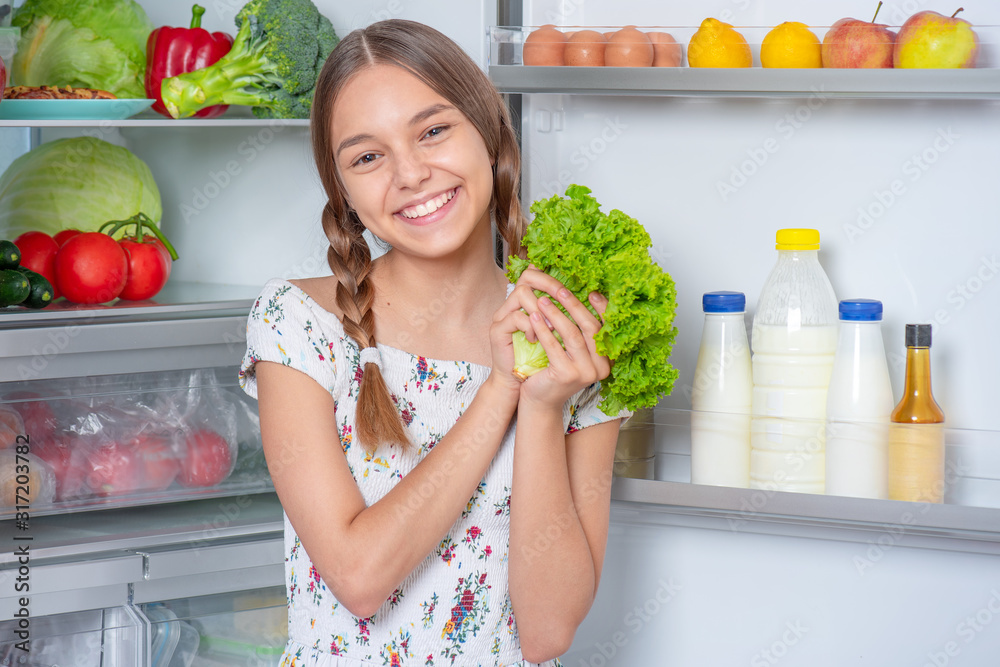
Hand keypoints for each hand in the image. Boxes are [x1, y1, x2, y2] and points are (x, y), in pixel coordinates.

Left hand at [511, 268, 610, 409]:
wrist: (540, 400)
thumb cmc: (555, 371)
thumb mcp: (573, 351)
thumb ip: (581, 331)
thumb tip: (581, 297)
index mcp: (607, 361)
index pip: (607, 329)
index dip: (601, 309)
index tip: (591, 292)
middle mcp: (601, 368)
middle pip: (590, 329)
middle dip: (575, 306)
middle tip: (560, 290)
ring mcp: (585, 373)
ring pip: (572, 335)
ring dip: (556, 314)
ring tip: (542, 300)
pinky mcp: (567, 375)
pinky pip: (554, 345)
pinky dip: (543, 328)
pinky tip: (533, 317)